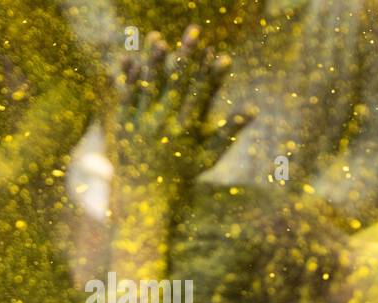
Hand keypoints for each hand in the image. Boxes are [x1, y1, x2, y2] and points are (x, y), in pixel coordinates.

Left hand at [112, 26, 254, 197]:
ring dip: (154, 59)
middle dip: (186, 55)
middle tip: (192, 32)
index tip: (213, 49)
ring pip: (150, 85)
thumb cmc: (184, 175)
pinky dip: (130, 78)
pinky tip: (132, 59)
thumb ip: (229, 132)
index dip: (207, 70)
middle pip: (177, 82)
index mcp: (187, 131)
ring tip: (159, 37)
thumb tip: (254, 111)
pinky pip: (127, 96)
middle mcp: (165, 124)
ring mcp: (142, 123)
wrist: (148, 195)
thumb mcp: (210, 156)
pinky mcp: (124, 124)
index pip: (199, 93)